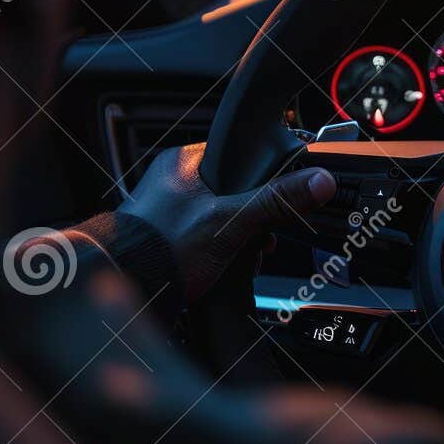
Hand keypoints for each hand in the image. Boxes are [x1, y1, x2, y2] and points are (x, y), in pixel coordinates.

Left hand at [119, 143, 335, 300]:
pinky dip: (225, 248)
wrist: (123, 289)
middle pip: (237, 188)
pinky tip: (229, 263)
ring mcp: (171, 210)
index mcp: (184, 162)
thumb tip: (320, 180)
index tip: (283, 194)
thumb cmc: (160, 249)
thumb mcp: (229, 221)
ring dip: (241, 235)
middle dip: (256, 215)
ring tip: (243, 251)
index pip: (240, 153)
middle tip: (262, 232)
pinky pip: (212, 234)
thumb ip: (276, 200)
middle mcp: (175, 181)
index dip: (266, 175)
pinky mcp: (171, 237)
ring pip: (226, 214)